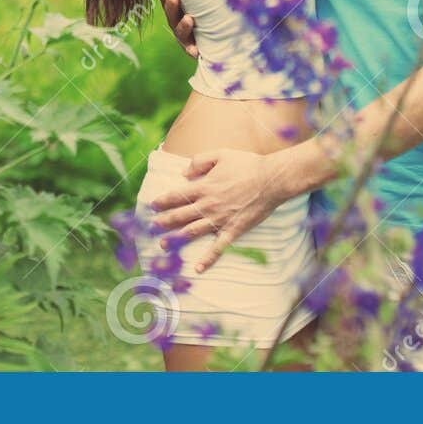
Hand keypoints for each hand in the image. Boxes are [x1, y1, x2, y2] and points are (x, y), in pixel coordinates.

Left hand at [148, 147, 303, 272]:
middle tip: (151, 227)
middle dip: (163, 221)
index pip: (177, 195)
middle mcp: (208, 204)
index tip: (152, 205)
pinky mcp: (233, 230)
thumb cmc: (247, 164)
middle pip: (180, 215)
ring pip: (192, 231)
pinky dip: (208, 259)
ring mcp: (220, 219)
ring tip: (163, 245)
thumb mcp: (220, 154)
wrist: (271, 179)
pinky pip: (218, 247)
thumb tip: (183, 172)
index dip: (163, 201)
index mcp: (204, 186)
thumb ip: (199, 161)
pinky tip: (198, 268)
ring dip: (176, 239)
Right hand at [152, 0, 197, 57]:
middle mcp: (177, 20)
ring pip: (180, 31)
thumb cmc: (202, 8)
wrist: (218, 40)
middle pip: (170, 13)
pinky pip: (192, 50)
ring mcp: (185, 36)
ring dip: (183, 26)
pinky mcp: (195, 49)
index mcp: (175, 6)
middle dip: (171, 5)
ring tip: (189, 19)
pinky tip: (196, 51)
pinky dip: (193, 50)